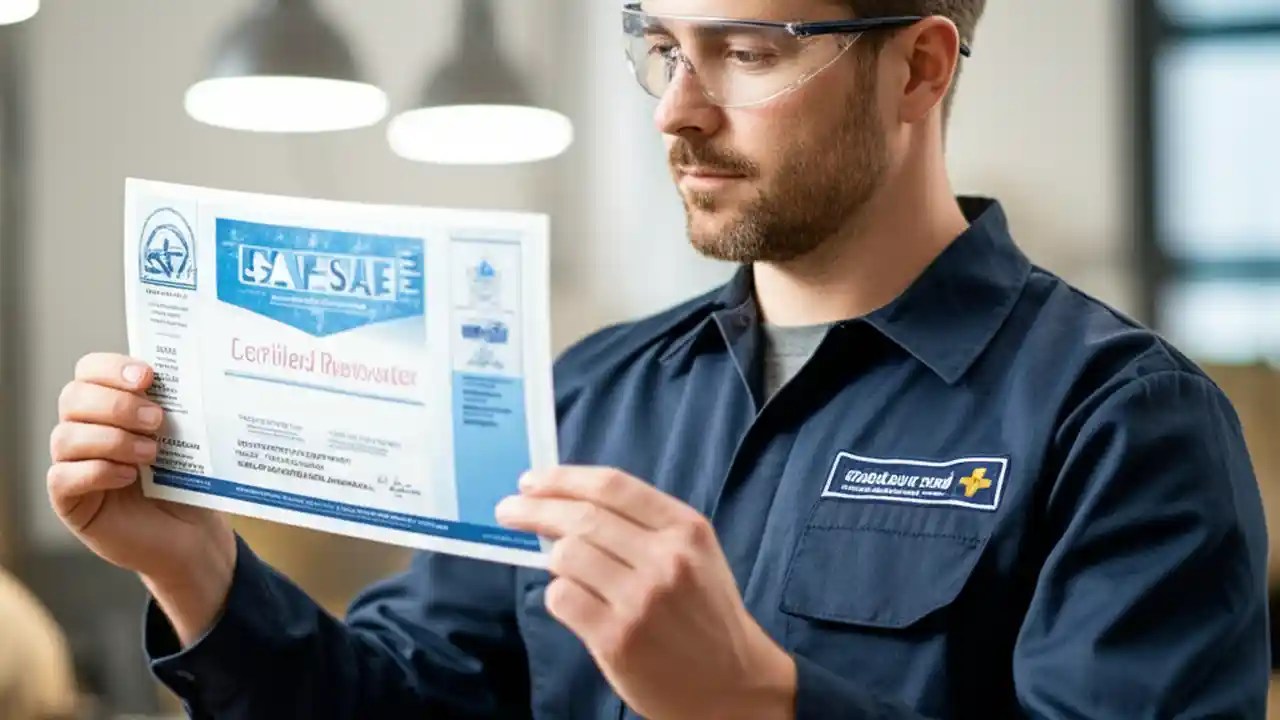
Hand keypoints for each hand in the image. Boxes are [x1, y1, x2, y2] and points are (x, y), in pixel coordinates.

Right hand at [48, 352, 234, 643]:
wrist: (193, 533)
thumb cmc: (189, 481)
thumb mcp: (189, 439)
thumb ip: (179, 408)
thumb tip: (188, 376)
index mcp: (111, 405)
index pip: (90, 370)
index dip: (112, 367)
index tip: (148, 377)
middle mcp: (85, 429)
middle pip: (74, 397)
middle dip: (117, 405)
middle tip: (157, 419)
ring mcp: (73, 465)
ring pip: (66, 436)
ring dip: (112, 439)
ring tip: (151, 454)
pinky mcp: (71, 500)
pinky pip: (63, 477)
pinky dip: (96, 471)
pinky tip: (128, 477)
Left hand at [496, 467, 795, 719]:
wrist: (733, 684)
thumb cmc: (706, 615)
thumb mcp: (696, 555)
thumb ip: (645, 526)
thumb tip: (570, 504)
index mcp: (687, 529)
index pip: (612, 486)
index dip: (563, 478)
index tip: (532, 480)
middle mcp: (666, 559)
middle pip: (582, 517)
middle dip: (535, 508)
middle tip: (509, 510)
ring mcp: (641, 600)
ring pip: (567, 555)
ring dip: (550, 556)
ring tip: (555, 565)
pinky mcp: (617, 639)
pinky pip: (562, 598)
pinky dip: (557, 594)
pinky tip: (571, 600)